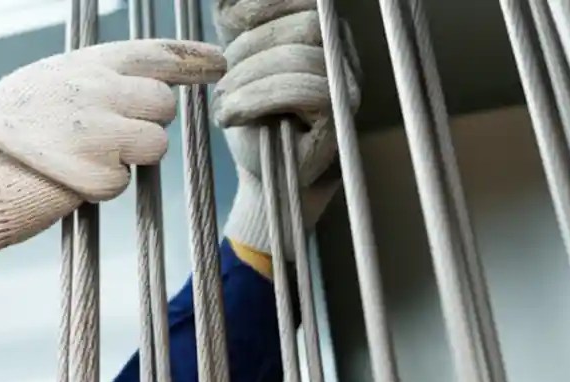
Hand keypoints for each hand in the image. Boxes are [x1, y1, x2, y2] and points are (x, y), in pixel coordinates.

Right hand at [0, 40, 224, 293]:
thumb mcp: (36, 89)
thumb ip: (83, 87)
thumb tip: (119, 94)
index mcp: (81, 65)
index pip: (154, 53)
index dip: (191, 60)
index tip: (217, 64)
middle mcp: (96, 89)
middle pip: (161, 103)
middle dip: (146, 123)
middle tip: (109, 139)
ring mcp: (100, 130)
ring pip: (153, 145)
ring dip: (128, 159)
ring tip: (80, 162)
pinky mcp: (98, 173)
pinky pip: (122, 183)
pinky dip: (99, 190)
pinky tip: (65, 182)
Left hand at [212, 1, 360, 260]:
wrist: (266, 176)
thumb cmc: (254, 120)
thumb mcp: (237, 61)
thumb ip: (238, 24)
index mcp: (319, 30)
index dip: (263, 5)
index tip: (230, 27)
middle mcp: (340, 51)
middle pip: (304, 23)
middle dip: (249, 48)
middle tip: (223, 79)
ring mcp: (346, 84)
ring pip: (299, 57)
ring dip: (247, 79)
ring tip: (226, 102)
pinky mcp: (340, 116)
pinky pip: (304, 90)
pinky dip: (257, 99)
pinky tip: (233, 115)